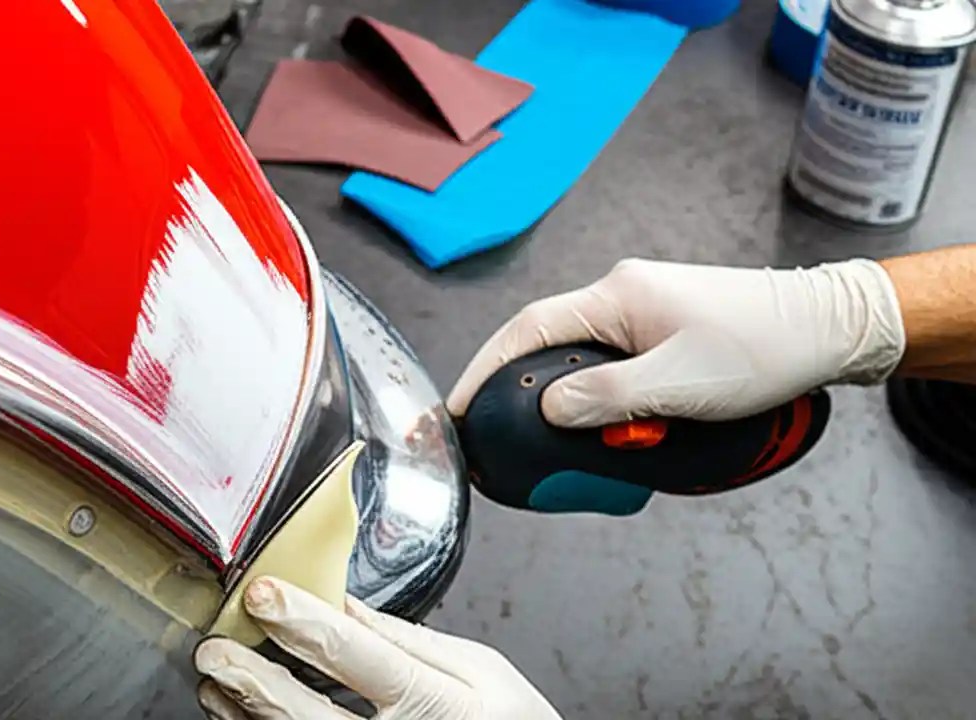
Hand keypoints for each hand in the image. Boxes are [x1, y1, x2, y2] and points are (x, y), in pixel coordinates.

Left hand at [194, 577, 562, 719]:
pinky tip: (240, 714)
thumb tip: (345, 604)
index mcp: (433, 700)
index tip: (263, 593)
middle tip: (215, 649)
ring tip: (216, 680)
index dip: (302, 619)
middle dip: (255, 678)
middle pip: (310, 712)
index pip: (354, 653)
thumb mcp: (479, 669)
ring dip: (248, 712)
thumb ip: (409, 639)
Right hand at [447, 258, 905, 426]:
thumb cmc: (762, 350)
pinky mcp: (664, 329)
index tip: (458, 408)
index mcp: (616, 296)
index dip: (486, 368)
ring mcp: (644, 310)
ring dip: (571, 400)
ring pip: (583, 359)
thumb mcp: (677, 384)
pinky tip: (611, 426)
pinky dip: (602, 397)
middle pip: (550, 345)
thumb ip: (605, 398)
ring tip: (561, 443)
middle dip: (524, 391)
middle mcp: (622, 295)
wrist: (829, 328)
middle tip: (504, 436)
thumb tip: (549, 409)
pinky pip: (613, 365)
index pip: (528, 329)